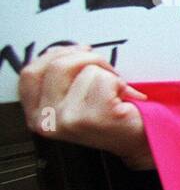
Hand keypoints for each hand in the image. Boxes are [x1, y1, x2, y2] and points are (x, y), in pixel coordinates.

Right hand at [18, 45, 154, 169]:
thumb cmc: (110, 118)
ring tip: (115, 91)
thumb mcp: (73, 99)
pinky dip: (120, 83)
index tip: (75, 51)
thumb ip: (60, 77)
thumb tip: (62, 50)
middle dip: (86, 58)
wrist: (138, 140)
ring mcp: (68, 120)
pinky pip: (105, 79)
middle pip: (57, 65)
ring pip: (85, 70)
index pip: (30, 73)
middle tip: (105, 69)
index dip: (54, 55)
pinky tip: (123, 100)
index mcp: (37, 115)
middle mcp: (47, 120)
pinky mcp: (93, 117)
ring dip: (107, 74)